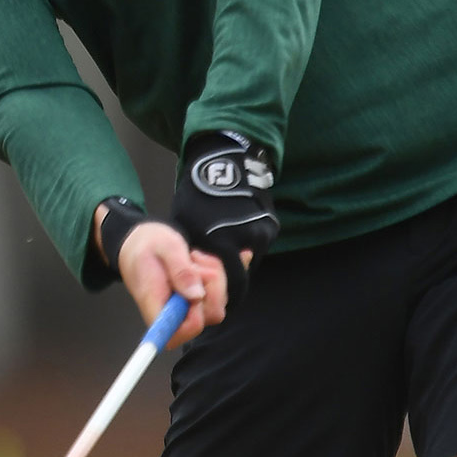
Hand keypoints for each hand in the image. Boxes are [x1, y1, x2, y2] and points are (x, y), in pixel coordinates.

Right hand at [94, 200, 229, 348]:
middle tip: (193, 263)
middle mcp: (173, 317)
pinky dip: (215, 274)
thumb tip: (197, 297)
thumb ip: (181, 271)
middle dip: (211, 284)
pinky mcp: (198, 305)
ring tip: (192, 259)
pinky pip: (220, 294)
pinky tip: (198, 263)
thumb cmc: (148, 247)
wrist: (142, 245)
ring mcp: (188, 312)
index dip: (196, 315)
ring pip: (218, 303)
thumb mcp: (164, 247)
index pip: (180, 333)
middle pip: (211, 315)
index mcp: (156, 308)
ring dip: (212, 275)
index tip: (193, 288)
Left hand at [170, 131, 278, 307]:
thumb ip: (191, 256)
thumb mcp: (185, 226)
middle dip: (230, 278)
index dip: (221, 293)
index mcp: (221, 244)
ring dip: (239, 259)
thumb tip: (191, 282)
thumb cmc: (198, 195)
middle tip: (218, 275)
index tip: (213, 294)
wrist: (226, 161)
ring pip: (251, 260)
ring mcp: (261, 233)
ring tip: (226, 242)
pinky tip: (236, 229)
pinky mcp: (271, 226)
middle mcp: (245, 242)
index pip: (229, 285)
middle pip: (242, 276)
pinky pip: (259, 245)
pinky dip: (248, 243)